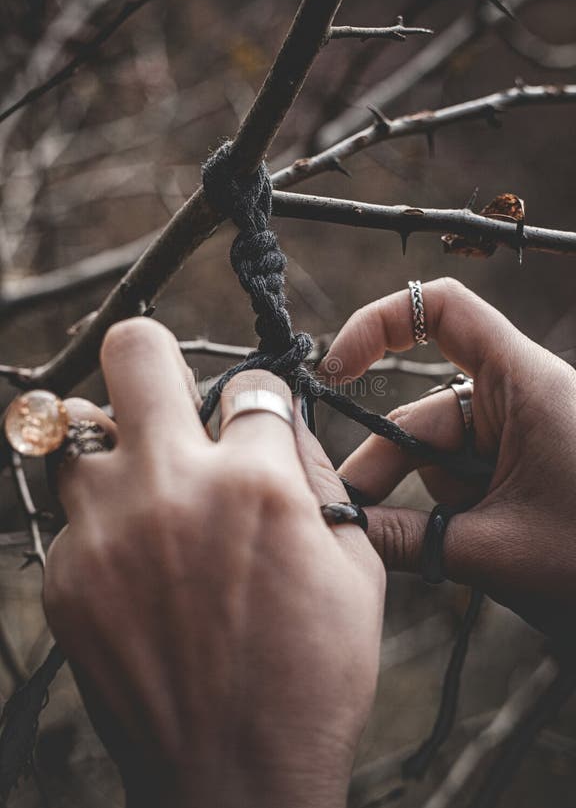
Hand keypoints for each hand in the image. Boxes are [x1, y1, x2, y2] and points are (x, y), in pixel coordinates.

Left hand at [44, 318, 383, 807]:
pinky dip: (104, 523)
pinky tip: (137, 569)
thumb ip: (319, 478)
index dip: (256, 400)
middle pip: (134, 352)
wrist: (234, 776)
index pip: (247, 383)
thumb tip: (284, 423)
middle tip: (164, 389)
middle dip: (153, 356)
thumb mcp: (356, 569)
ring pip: (79, 431)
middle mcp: (172, 486)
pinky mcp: (65, 575)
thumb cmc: (312, 675)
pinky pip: (73, 515)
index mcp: (256, 482)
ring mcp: (106, 529)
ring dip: (117, 448)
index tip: (251, 421)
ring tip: (148, 491)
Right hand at [319, 277, 575, 639]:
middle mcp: (517, 396)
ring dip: (421, 502)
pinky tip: (459, 548)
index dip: (381, 322)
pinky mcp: (519, 464)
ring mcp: (518, 432)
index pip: (444, 310)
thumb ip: (411, 539)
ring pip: (437, 454)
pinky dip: (447, 512)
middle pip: (421, 412)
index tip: (333, 367)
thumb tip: (340, 528)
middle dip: (382, 467)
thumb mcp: (497, 548)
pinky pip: (460, 475)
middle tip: (344, 515)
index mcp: (524, 383)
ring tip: (428, 548)